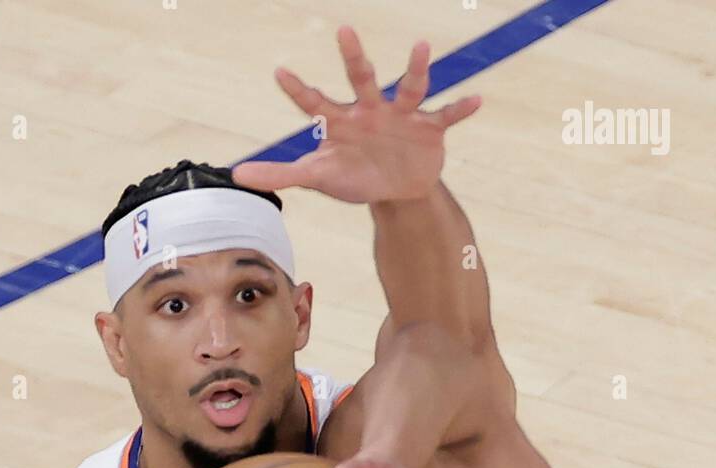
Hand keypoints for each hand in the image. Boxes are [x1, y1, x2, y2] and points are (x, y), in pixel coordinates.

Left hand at [232, 27, 479, 204]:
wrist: (397, 188)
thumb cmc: (354, 175)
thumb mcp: (318, 176)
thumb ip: (281, 173)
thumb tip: (238, 173)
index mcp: (342, 120)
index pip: (315, 101)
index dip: (298, 90)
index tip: (279, 72)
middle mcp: (371, 108)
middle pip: (360, 78)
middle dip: (353, 56)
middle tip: (343, 30)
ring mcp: (402, 115)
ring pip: (409, 86)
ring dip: (416, 69)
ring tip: (422, 47)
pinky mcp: (429, 128)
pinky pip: (447, 116)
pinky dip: (461, 110)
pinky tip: (477, 100)